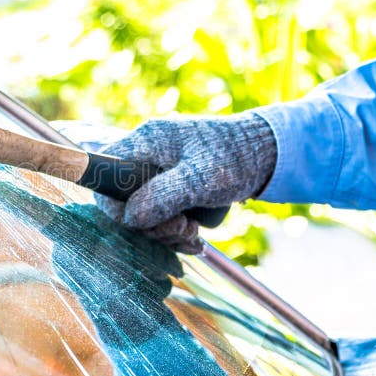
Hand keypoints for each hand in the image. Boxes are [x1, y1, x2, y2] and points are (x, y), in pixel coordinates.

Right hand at [96, 113, 275, 251]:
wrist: (269, 154)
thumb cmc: (236, 158)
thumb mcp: (200, 179)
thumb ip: (163, 196)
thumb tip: (130, 217)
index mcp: (147, 141)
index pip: (105, 172)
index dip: (115, 203)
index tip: (143, 222)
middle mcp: (147, 154)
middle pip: (126, 199)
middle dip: (152, 223)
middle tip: (182, 227)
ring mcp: (160, 172)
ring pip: (146, 212)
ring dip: (168, 230)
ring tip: (194, 230)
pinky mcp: (174, 186)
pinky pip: (164, 214)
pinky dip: (179, 229)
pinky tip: (197, 235)